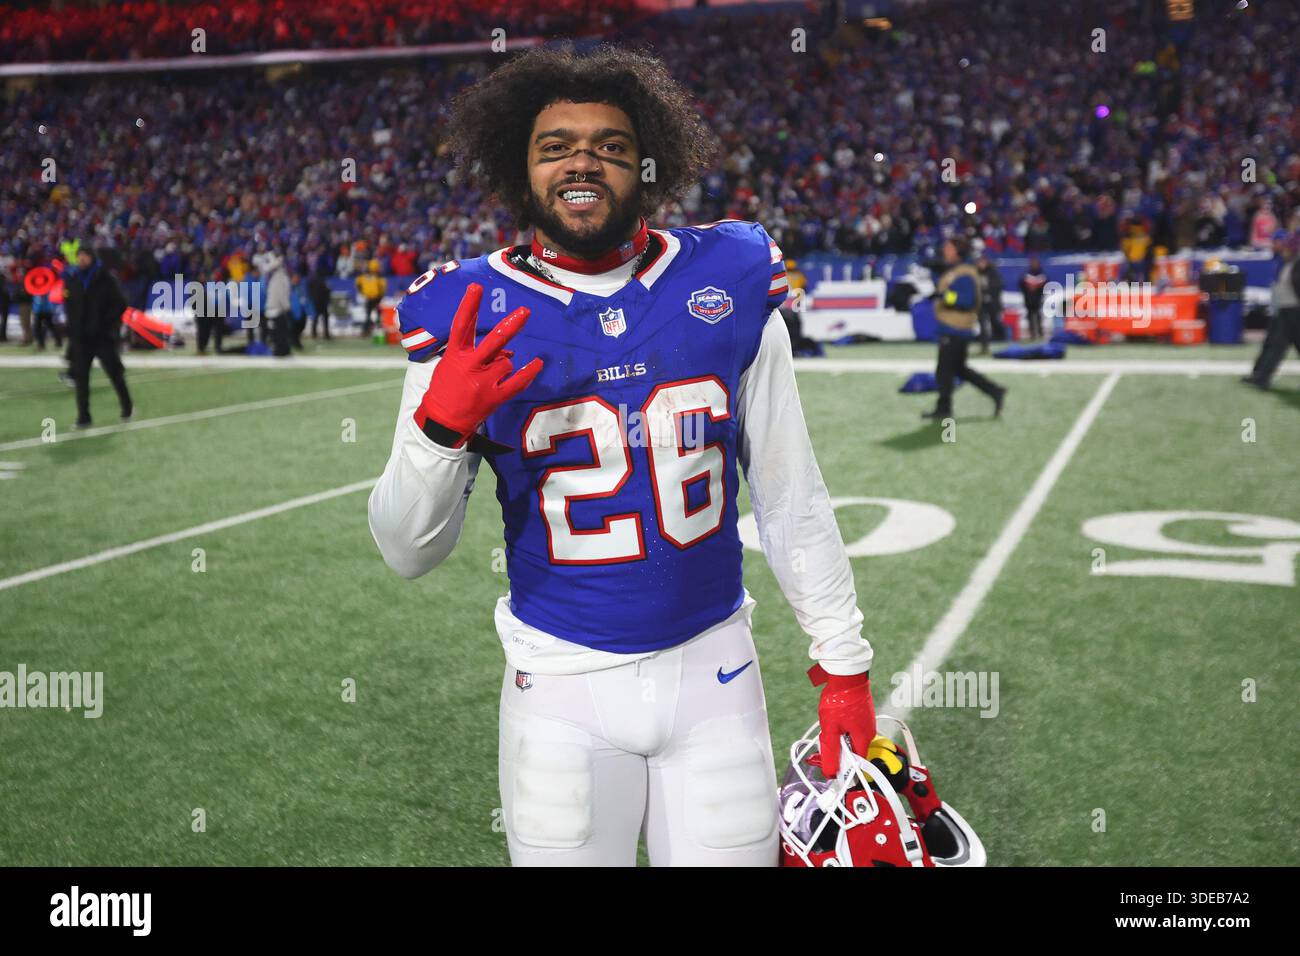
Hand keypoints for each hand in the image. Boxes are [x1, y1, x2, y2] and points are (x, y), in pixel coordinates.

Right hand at [415, 283, 542, 444]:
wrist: (441, 421)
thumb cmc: (445, 389)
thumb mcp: (450, 364)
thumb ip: (475, 353)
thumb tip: (507, 350)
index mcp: (456, 355)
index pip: (462, 325)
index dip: (469, 305)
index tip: (477, 287)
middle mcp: (470, 365)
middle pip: (494, 340)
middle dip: (510, 324)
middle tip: (525, 312)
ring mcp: (483, 382)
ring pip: (507, 361)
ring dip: (505, 364)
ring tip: (492, 375)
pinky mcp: (494, 397)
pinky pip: (517, 382)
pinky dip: (528, 372)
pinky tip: (537, 363)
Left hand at [809, 663, 875, 776]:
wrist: (846, 675)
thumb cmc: (839, 700)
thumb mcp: (831, 730)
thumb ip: (831, 752)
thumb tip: (831, 771)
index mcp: (864, 739)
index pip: (858, 763)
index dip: (845, 767)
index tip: (833, 767)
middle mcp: (869, 731)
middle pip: (854, 750)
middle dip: (839, 749)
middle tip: (827, 741)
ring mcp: (867, 720)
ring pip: (852, 737)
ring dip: (839, 736)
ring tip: (829, 725)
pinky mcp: (862, 712)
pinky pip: (852, 726)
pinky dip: (842, 726)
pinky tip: (833, 718)